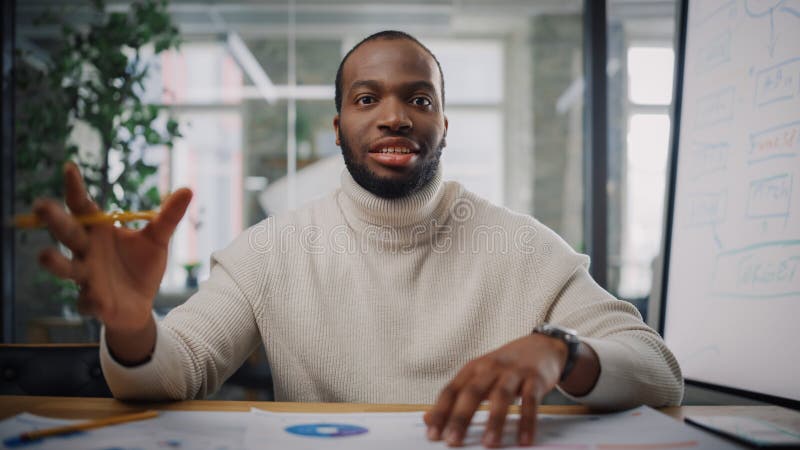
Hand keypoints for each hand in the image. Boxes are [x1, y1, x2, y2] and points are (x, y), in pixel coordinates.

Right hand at [34, 162, 191, 333]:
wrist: (141, 304)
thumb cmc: (141, 265)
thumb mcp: (157, 239)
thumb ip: (168, 217)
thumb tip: (188, 189)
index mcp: (98, 231)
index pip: (82, 206)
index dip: (74, 188)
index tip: (70, 167)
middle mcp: (86, 251)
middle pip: (67, 233)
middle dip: (54, 220)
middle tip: (41, 205)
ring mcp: (86, 277)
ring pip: (67, 269)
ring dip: (56, 263)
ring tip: (44, 255)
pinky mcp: (93, 303)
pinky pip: (87, 302)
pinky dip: (90, 301)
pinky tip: (94, 301)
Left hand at [424, 334, 567, 447]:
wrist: (541, 346)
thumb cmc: (505, 366)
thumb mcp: (479, 376)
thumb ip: (456, 396)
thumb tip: (427, 419)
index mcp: (473, 368)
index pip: (451, 390)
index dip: (440, 412)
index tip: (432, 434)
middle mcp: (490, 368)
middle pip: (472, 392)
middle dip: (461, 418)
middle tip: (453, 441)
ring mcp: (513, 372)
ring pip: (501, 396)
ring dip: (494, 421)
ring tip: (489, 444)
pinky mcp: (535, 378)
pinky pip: (530, 401)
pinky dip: (527, 421)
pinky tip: (523, 440)